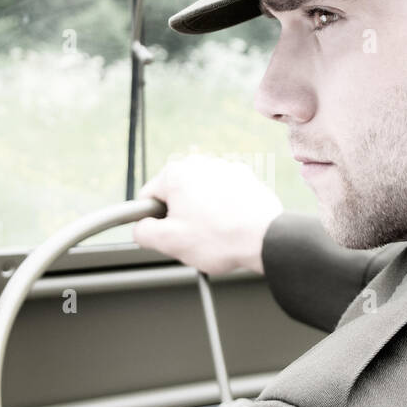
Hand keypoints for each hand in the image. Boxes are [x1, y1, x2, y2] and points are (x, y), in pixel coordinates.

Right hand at [133, 154, 283, 274]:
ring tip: (215, 233)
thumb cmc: (219, 239)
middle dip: (181, 216)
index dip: (154, 220)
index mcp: (175, 174)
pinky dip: (224, 208)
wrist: (266, 239)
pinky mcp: (244, 177)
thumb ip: (143, 233)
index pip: (148, 198)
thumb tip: (141, 228)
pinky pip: (223, 194)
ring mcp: (224, 168)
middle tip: (193, 237)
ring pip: (201, 195)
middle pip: (176, 195)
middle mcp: (199, 164)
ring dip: (203, 212)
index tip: (165, 233)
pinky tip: (230, 225)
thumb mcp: (168, 242)